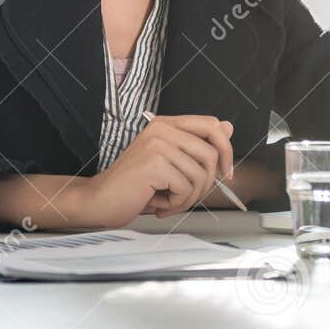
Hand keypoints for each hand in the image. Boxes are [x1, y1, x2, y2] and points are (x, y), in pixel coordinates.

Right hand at [78, 114, 234, 227]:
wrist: (101, 199)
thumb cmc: (135, 185)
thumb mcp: (171, 164)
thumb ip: (197, 146)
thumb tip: (228, 127)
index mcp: (166, 124)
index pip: (211, 125)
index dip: (226, 150)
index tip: (225, 172)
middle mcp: (162, 129)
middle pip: (211, 154)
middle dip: (206, 184)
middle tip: (187, 196)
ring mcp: (157, 145)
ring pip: (200, 176)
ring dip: (188, 198)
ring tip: (168, 201)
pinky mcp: (154, 164)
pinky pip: (185, 188)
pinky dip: (176, 204)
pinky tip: (159, 204)